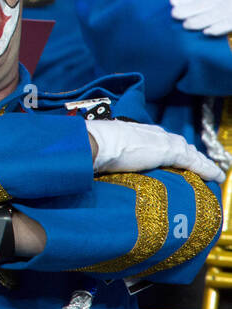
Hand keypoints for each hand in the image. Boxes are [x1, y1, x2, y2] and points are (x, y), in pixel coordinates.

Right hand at [86, 119, 223, 181]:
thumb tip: (102, 166)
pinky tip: (216, 177)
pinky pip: (194, 162)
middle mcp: (153, 133)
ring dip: (203, 163)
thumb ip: (111, 155)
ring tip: (213, 174)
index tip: (180, 157)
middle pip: (180, 144)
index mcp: (138, 131)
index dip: (174, 149)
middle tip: (202, 166)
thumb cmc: (92, 146)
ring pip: (191, 153)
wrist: (95, 143)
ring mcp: (162, 141)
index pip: (163, 140)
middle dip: (193, 155)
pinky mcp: (169, 152)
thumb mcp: (104, 149)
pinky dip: (207, 169)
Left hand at [169, 0, 231, 35]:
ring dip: (200, 19)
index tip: (172, 1)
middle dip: (191, 7)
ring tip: (186, 25)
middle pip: (211, 0)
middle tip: (174, 14)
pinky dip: (219, 27)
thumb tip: (190, 3)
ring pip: (219, 11)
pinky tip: (206, 32)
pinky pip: (231, 22)